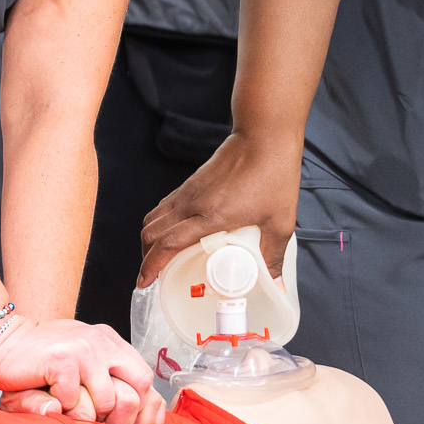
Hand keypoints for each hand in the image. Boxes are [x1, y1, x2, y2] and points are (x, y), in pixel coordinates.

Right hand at [0, 317, 165, 423]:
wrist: (0, 340)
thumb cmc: (40, 358)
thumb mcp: (80, 363)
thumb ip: (106, 380)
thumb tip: (137, 410)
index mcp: (109, 341)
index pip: (144, 379)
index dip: (137, 407)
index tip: (117, 421)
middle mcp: (101, 342)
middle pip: (136, 392)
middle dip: (119, 417)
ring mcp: (83, 349)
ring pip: (107, 402)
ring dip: (87, 414)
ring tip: (69, 409)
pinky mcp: (62, 359)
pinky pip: (74, 401)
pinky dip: (61, 408)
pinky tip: (49, 395)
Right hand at [139, 132, 301, 285]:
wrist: (264, 137)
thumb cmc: (273, 175)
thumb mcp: (279, 223)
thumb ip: (274, 256)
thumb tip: (276, 286)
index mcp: (210, 215)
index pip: (168, 243)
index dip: (151, 265)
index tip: (144, 282)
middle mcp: (192, 203)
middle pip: (151, 232)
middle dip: (146, 257)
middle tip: (152, 277)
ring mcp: (188, 191)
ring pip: (154, 218)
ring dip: (150, 240)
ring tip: (158, 259)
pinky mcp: (191, 184)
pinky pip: (165, 207)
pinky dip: (160, 224)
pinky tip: (173, 234)